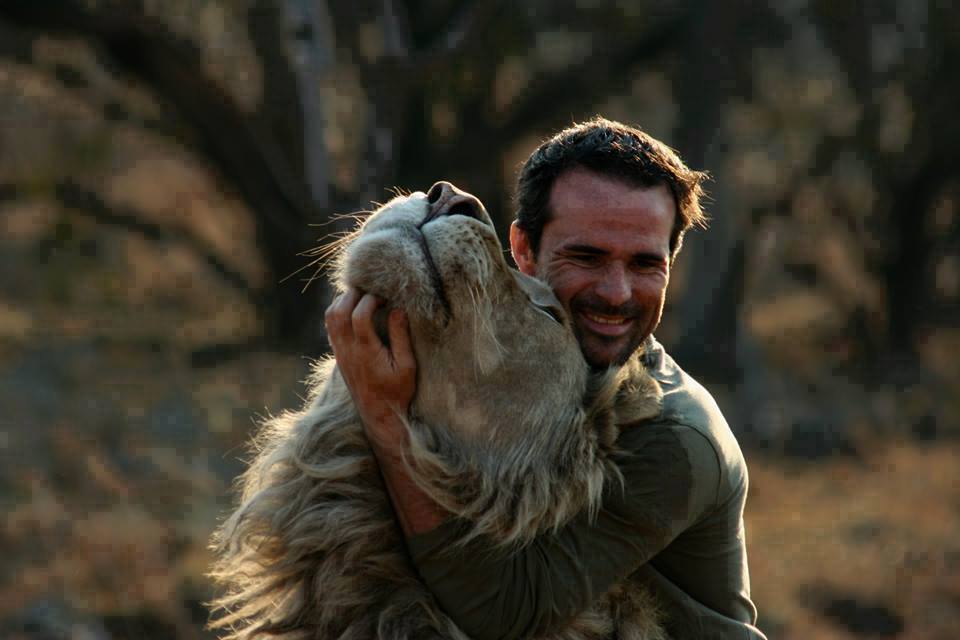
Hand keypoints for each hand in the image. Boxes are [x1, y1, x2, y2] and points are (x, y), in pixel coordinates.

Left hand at [324, 288, 416, 449]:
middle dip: (354, 294)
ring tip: (362, 297)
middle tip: (371, 291)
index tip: (385, 298)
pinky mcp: (338, 355)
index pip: (359, 315)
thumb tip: (398, 309)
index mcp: (366, 352)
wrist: (378, 414)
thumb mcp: (407, 366)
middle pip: (339, 311)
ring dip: (343, 301)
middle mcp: (348, 350)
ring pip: (330, 317)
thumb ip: (401, 337)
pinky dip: (338, 311)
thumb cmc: (397, 391)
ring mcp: (340, 352)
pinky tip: (354, 310)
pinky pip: (330, 326)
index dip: (371, 299)